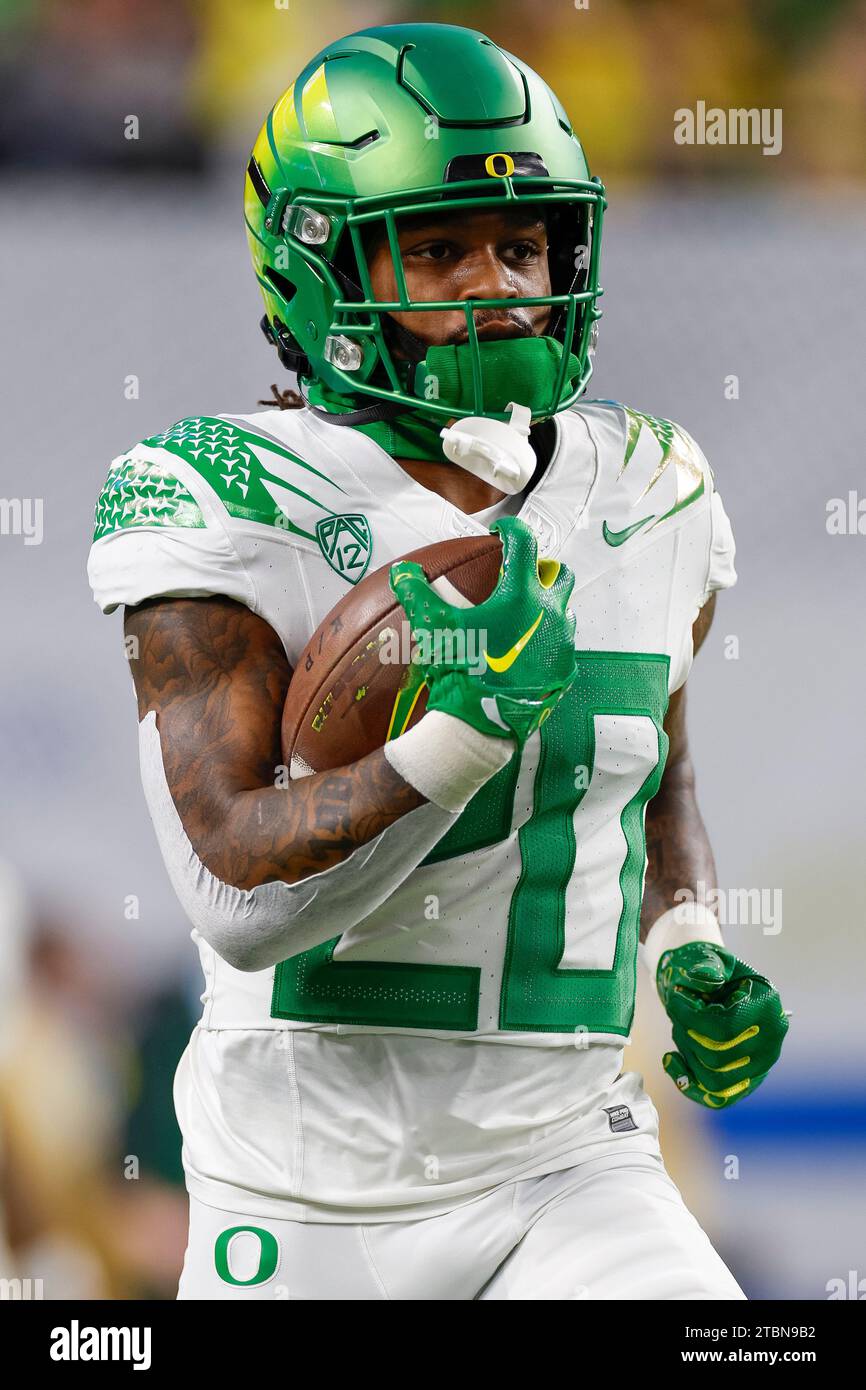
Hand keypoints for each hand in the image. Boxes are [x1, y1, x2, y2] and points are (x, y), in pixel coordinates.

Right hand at [389, 516, 577, 747]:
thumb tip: (402, 571)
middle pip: (559, 574)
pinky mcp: (565, 670)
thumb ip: (417, 594)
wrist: (482, 723)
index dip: (512, 530)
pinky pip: (562, 647)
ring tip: (523, 616)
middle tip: (520, 575)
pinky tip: (527, 653)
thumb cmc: (460, 669)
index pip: (525, 543)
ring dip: (548, 606)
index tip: (501, 531)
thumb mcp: (434, 628)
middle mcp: (551, 612)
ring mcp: (562, 643)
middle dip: (542, 569)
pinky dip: (548, 642)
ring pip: (564, 610)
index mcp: (521, 594)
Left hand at [656, 941, 788, 1107]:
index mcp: (767, 1007)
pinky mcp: (745, 1082)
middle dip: (685, 1034)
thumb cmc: (711, 970)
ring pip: (713, 1081)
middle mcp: (770, 1041)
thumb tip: (707, 980)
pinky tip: (671, 1060)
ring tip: (679, 1029)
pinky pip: (717, 1099)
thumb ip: (706, 967)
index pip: (725, 1029)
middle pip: (716, 1058)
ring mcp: (760, 1065)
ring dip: (686, 1055)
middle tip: (676, 1011)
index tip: (674, 1000)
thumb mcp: (708, 958)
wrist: (718, 984)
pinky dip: (688, 1084)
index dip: (690, 1018)